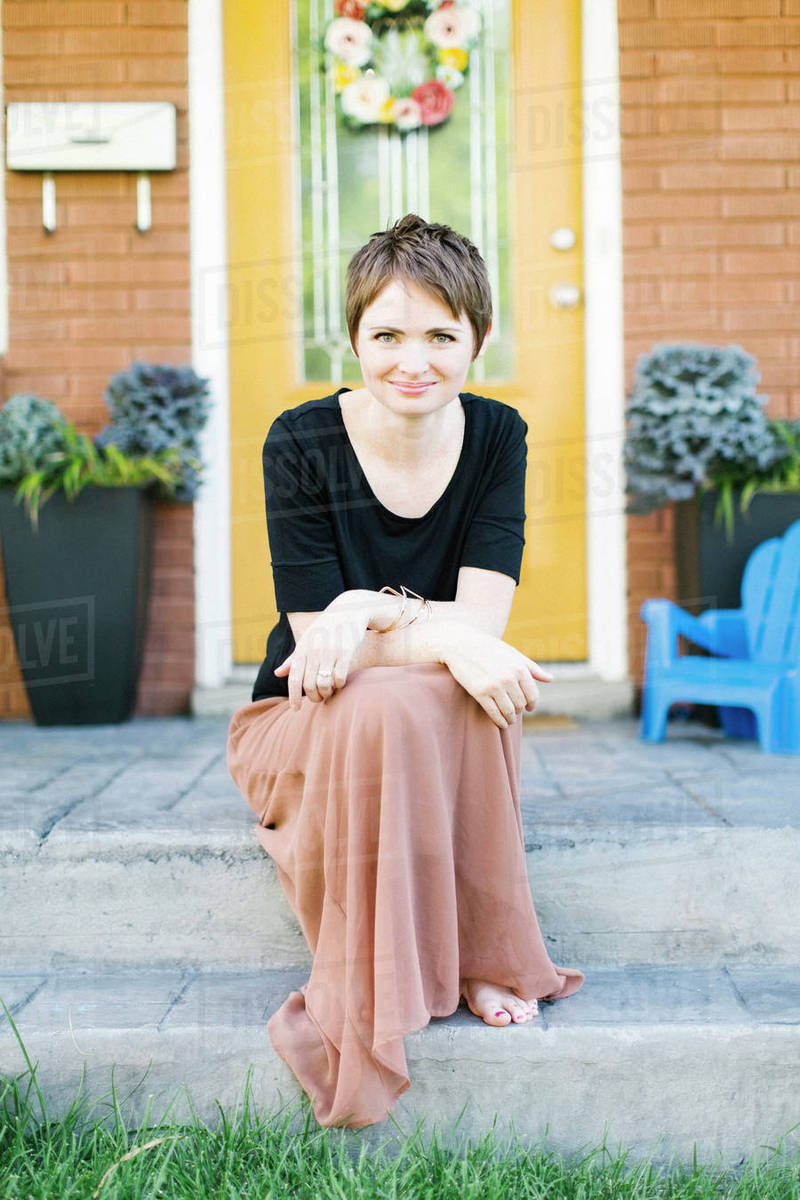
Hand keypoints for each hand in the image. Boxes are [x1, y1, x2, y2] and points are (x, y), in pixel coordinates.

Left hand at [273, 594, 371, 709]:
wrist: (348, 610)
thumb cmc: (325, 628)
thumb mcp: (306, 640)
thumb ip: (293, 659)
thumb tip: (277, 674)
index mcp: (302, 649)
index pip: (294, 678)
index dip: (293, 696)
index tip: (296, 709)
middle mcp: (314, 650)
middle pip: (309, 685)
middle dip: (314, 697)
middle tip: (318, 698)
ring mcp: (330, 651)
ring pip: (324, 684)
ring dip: (327, 693)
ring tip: (329, 691)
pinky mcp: (346, 652)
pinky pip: (340, 678)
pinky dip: (339, 685)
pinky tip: (340, 682)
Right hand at [438, 623, 553, 728]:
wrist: (460, 645)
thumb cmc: (489, 648)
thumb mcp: (512, 654)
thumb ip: (532, 667)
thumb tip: (550, 679)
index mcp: (519, 668)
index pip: (532, 695)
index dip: (532, 704)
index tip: (529, 708)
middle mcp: (508, 678)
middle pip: (520, 704)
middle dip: (519, 710)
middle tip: (515, 711)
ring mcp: (494, 686)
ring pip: (509, 711)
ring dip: (510, 719)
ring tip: (509, 720)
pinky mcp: (480, 693)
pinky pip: (494, 713)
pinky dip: (500, 721)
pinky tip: (501, 723)